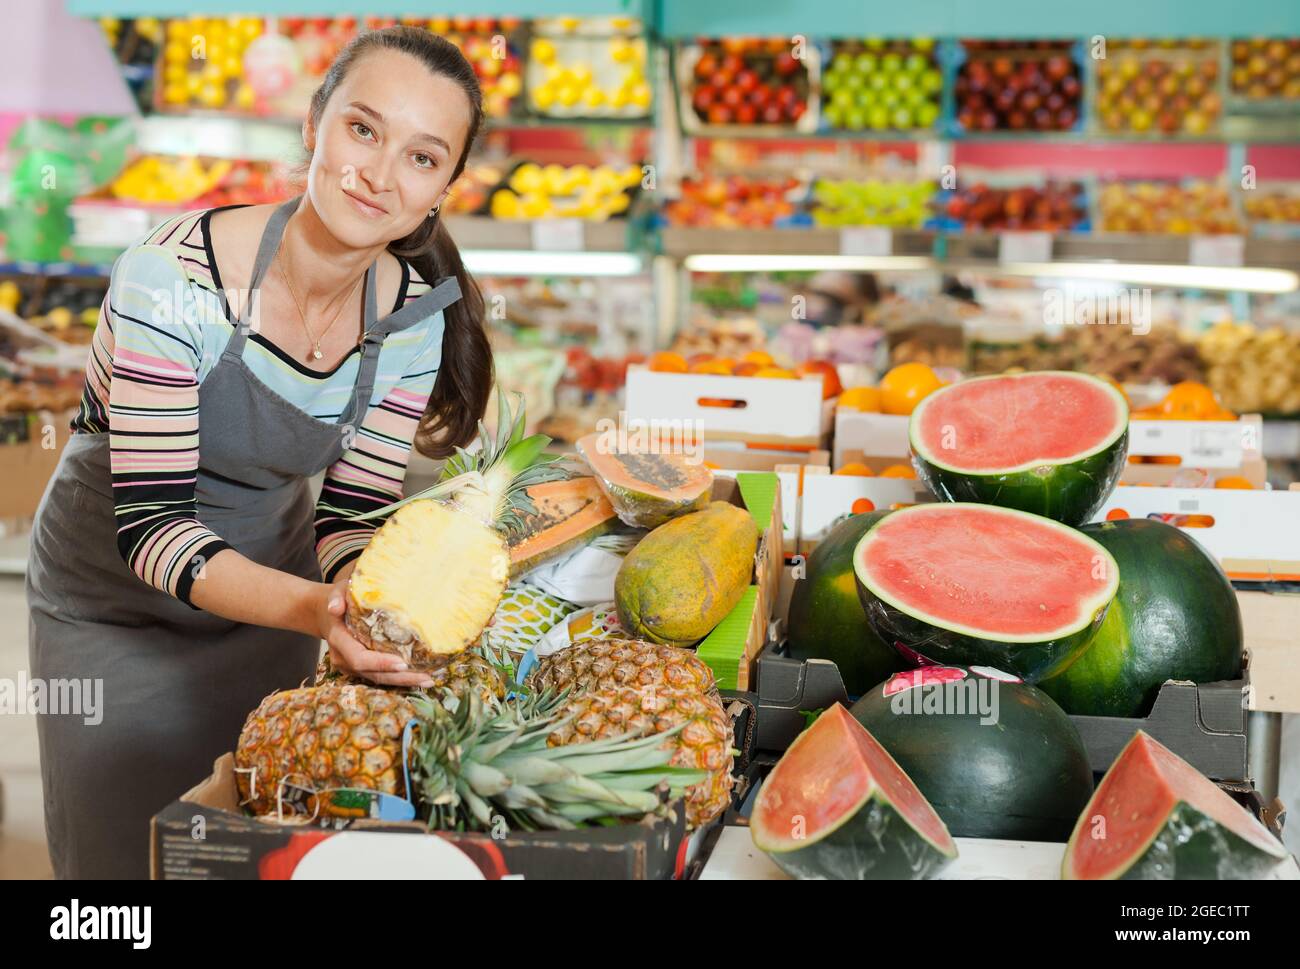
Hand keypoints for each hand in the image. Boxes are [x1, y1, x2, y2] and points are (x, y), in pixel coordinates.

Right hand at [317, 568, 434, 688]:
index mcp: (338, 639)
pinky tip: (420, 677)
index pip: (359, 658)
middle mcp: (343, 658)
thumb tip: (335, 607)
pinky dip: (398, 678)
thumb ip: (337, 597)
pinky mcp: (360, 668)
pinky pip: (379, 676)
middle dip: (399, 678)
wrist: (324, 612)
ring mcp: (350, 666)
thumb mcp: (338, 591)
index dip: (380, 663)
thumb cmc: (339, 599)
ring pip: (378, 678)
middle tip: (426, 677)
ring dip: (403, 681)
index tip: (402, 663)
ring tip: (429, 680)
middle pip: (373, 674)